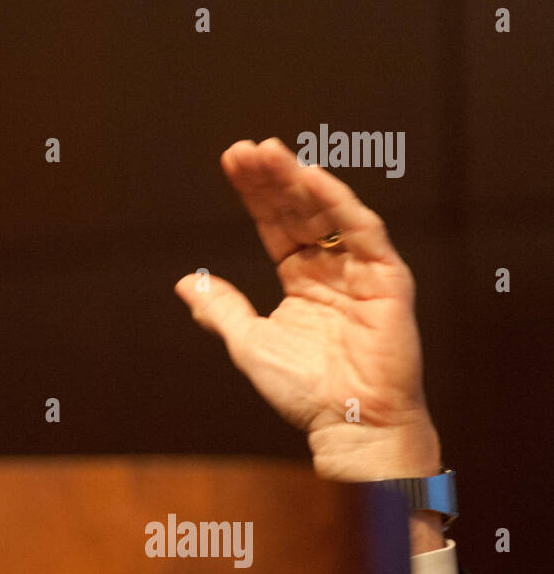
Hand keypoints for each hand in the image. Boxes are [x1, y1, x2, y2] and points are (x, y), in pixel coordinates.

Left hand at [175, 138, 441, 486]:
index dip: (255, 193)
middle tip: (244, 149)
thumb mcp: (248, 342)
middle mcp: (333, 269)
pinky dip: (338, 203)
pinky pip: (364, 232)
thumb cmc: (303, 391)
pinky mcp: (389, 279)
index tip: (232, 161)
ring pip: (328, 212)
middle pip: (299, 211)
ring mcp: (362, 271)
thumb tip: (184, 282)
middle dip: (272, 179)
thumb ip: (220, 308)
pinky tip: (310, 179)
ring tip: (268, 153)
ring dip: (298, 180)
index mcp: (303, 280)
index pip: (276, 225)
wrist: (348, 424)